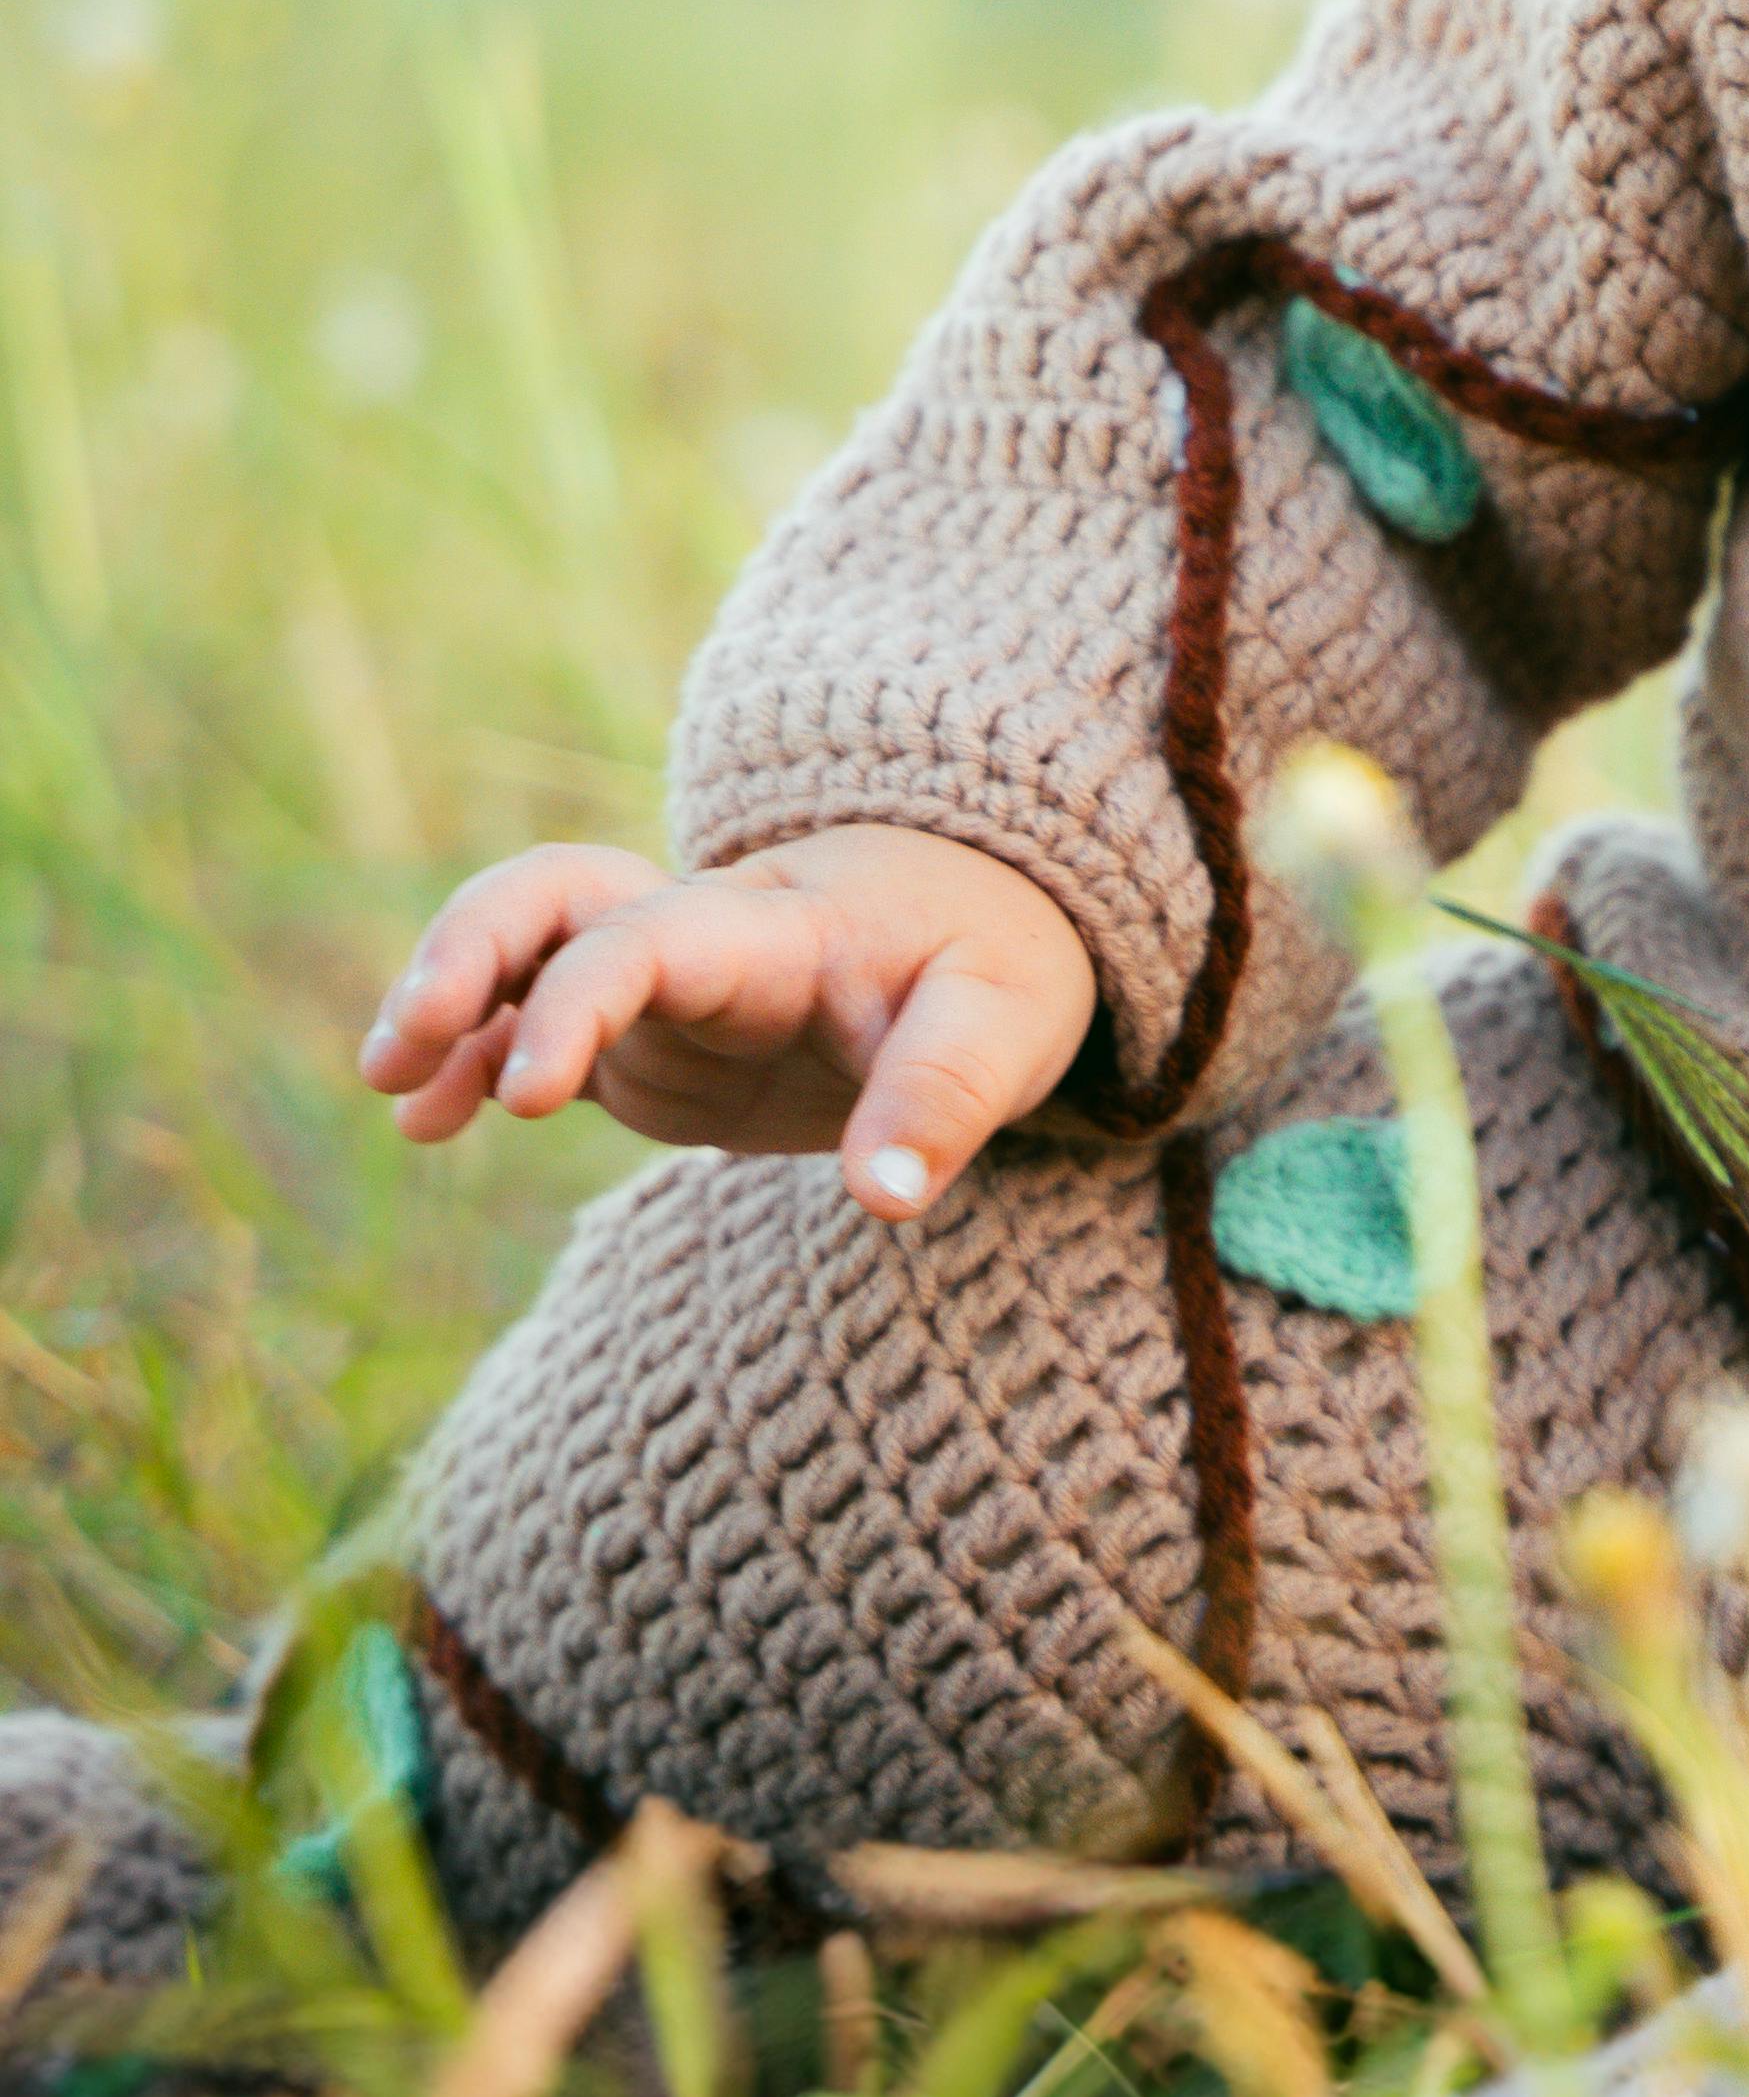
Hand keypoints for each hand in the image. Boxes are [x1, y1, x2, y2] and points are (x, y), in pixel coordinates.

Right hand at [360, 825, 1101, 1222]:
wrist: (1001, 925)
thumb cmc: (999, 966)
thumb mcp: (1007, 1026)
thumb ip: (946, 1105)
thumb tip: (884, 1201)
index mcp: (777, 926)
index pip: (650, 937)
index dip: (577, 1002)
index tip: (527, 1093)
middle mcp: (701, 936)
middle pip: (553, 896)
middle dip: (467, 951)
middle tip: (404, 1047)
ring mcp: (664, 983)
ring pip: (525, 947)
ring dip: (447, 994)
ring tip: (394, 1093)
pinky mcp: (650, 1036)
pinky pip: (532, 1022)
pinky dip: (471, 1059)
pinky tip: (426, 1123)